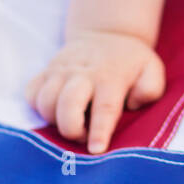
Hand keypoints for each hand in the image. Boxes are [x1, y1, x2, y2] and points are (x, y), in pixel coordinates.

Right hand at [25, 30, 165, 152]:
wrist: (107, 34)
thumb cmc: (131, 61)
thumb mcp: (151, 69)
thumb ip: (150, 88)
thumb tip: (134, 102)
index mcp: (111, 77)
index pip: (104, 107)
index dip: (99, 131)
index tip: (96, 150)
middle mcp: (82, 73)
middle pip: (67, 104)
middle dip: (71, 128)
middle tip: (83, 135)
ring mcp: (60, 70)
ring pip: (45, 101)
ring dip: (54, 119)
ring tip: (72, 121)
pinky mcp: (46, 70)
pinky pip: (31, 93)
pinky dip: (38, 106)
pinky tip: (55, 109)